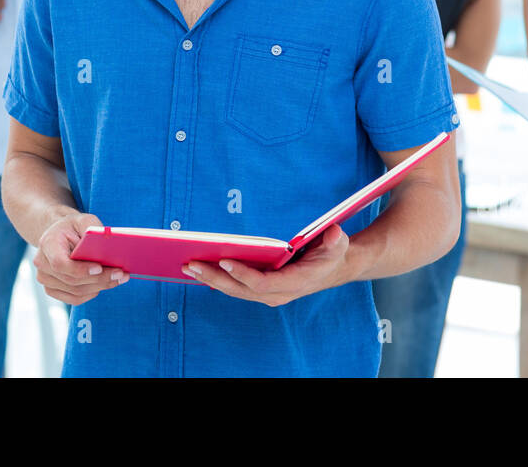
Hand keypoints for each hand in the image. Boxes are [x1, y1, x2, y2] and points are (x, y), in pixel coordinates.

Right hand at [32, 211, 128, 305]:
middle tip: (120, 274)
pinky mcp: (52, 289)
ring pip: (75, 292)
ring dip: (99, 287)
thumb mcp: (83, 221)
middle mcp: (42, 264)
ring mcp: (45, 279)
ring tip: (118, 278)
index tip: (100, 268)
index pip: (60, 263)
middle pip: (71, 280)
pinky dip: (92, 293)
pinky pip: (74, 298)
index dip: (80, 270)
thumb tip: (107, 244)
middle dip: (98, 279)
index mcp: (47, 244)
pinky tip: (105, 284)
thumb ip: (93, 230)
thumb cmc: (73, 227)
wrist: (60, 235)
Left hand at [181, 224, 350, 306]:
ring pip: (235, 290)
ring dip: (210, 279)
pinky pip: (236, 287)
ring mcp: (269, 294)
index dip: (243, 274)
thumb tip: (334, 233)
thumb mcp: (339, 244)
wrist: (334, 267)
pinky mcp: (262, 290)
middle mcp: (279, 293)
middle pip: (241, 289)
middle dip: (214, 277)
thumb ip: (336, 240)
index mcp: (295, 282)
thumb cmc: (332, 253)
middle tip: (191, 264)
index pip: (264, 283)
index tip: (224, 261)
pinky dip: (217, 280)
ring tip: (188, 267)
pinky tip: (200, 272)